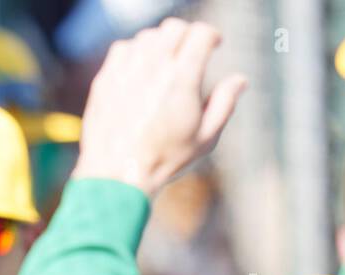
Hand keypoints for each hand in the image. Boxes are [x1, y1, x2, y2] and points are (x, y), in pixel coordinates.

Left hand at [72, 19, 246, 196]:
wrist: (115, 176)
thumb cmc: (163, 160)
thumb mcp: (204, 139)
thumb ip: (224, 105)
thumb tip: (239, 80)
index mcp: (181, 79)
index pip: (201, 33)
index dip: (212, 35)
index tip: (214, 44)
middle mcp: (152, 69)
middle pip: (174, 28)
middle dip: (187, 35)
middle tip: (190, 51)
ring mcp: (125, 72)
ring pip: (147, 36)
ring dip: (161, 43)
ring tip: (166, 62)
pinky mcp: (105, 80)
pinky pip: (122, 48)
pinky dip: (135, 51)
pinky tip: (140, 68)